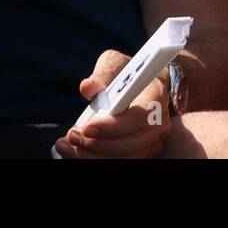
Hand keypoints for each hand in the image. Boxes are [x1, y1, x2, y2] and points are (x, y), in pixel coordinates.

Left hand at [52, 49, 171, 158]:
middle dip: (98, 145)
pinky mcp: (140, 155)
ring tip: (68, 144)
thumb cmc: (127, 74)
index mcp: (156, 96)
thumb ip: (103, 72)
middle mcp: (159, 124)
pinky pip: (118, 163)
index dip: (113, 127)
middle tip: (73, 135)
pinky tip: (74, 151)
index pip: (139, 118)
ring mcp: (152, 143)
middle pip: (132, 145)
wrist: (140, 89)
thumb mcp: (115, 64)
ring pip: (125, 158)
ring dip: (92, 156)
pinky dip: (94, 160)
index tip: (88, 127)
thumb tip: (88, 87)